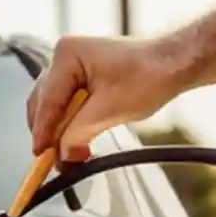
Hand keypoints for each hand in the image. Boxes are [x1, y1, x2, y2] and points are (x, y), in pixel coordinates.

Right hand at [26, 35, 188, 164]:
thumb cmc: (149, 76)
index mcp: (67, 55)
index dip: (43, 131)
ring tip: (69, 156)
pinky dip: (71, 124)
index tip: (40, 156)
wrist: (175, 64)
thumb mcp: (110, 109)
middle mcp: (65, 56)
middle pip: (44, 102)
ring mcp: (73, 65)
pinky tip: (78, 143)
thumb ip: (79, 133)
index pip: (47, 100)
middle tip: (54, 161)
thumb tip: (61, 157)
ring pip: (54, 105)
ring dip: (61, 132)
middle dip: (50, 133)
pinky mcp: (84, 76)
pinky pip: (68, 104)